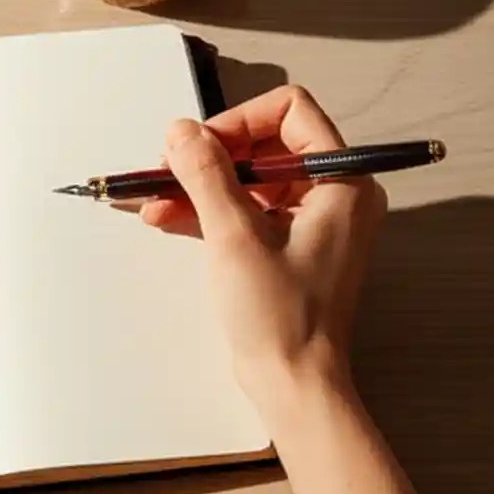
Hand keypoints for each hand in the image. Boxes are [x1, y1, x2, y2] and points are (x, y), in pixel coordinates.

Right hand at [140, 86, 386, 398]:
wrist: (293, 382)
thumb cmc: (282, 316)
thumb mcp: (234, 235)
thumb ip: (206, 174)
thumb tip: (182, 131)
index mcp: (342, 182)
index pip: (291, 111)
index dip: (239, 121)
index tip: (199, 146)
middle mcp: (333, 194)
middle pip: (264, 143)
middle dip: (210, 155)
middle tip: (167, 168)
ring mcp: (311, 221)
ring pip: (248, 178)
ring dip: (199, 184)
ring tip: (152, 198)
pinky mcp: (286, 246)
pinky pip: (245, 209)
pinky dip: (207, 210)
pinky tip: (165, 216)